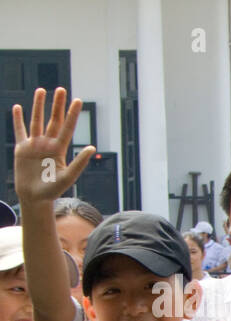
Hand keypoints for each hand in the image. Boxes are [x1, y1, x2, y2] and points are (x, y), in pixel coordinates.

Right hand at [11, 88, 96, 203]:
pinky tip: (17, 107)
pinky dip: (18, 120)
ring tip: (41, 90)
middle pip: (53, 120)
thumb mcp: (67, 177)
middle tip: (61, 89)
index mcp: (59, 149)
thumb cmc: (53, 190)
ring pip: (36, 121)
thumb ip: (78, 163)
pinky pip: (19, 131)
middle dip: (57, 105)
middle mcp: (48, 144)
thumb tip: (92, 148)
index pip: (67, 128)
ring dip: (38, 106)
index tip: (78, 100)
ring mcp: (34, 145)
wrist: (35, 198)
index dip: (72, 114)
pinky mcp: (21, 149)